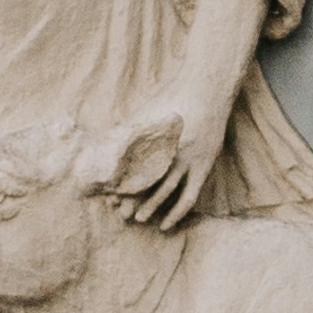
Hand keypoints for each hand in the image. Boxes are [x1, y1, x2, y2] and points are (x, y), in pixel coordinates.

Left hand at [100, 100, 229, 233]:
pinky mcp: (204, 165)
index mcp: (154, 139)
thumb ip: (128, 131)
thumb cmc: (172, 96)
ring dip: (152, 208)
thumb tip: (105, 149)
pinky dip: (178, 212)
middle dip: (132, 200)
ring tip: (139, 220)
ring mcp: (189, 160)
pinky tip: (167, 224)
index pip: (131, 169)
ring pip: (166, 192)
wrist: (207, 88)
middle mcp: (170, 152)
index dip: (120, 185)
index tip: (109, 197)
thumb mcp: (146, 111)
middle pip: (146, 183)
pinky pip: (190, 196)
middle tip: (120, 214)